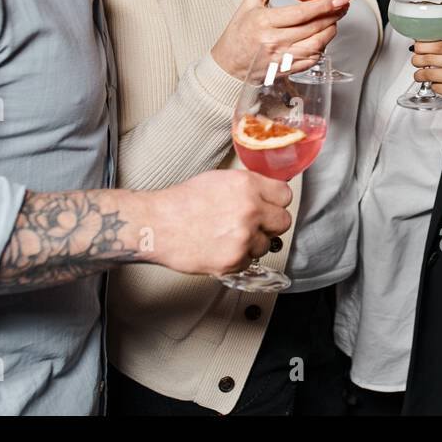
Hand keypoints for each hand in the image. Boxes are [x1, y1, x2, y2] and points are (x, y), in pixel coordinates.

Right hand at [144, 168, 292, 276]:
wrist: (156, 225)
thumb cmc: (182, 202)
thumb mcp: (220, 180)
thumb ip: (248, 186)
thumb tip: (267, 194)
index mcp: (247, 185)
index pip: (285, 195)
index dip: (276, 201)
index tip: (270, 206)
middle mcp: (250, 210)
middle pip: (283, 221)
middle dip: (270, 224)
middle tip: (253, 224)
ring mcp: (244, 237)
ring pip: (266, 244)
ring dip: (252, 243)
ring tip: (228, 236)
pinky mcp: (234, 260)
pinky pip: (249, 261)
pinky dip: (238, 258)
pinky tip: (220, 247)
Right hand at [211, 0, 348, 79]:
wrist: (228, 64)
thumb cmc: (239, 32)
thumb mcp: (252, 1)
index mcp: (265, 21)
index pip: (302, 13)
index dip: (324, 5)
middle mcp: (274, 41)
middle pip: (313, 28)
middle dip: (333, 15)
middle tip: (342, 6)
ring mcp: (281, 58)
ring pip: (316, 45)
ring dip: (330, 31)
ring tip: (334, 20)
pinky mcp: (286, 70)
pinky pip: (312, 59)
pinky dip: (321, 47)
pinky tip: (322, 37)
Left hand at [411, 39, 441, 118]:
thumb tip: (422, 45)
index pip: (440, 44)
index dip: (423, 46)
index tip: (416, 48)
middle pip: (432, 58)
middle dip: (418, 60)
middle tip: (415, 61)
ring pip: (431, 73)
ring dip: (420, 75)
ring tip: (419, 75)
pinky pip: (436, 87)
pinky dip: (432, 86)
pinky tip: (436, 85)